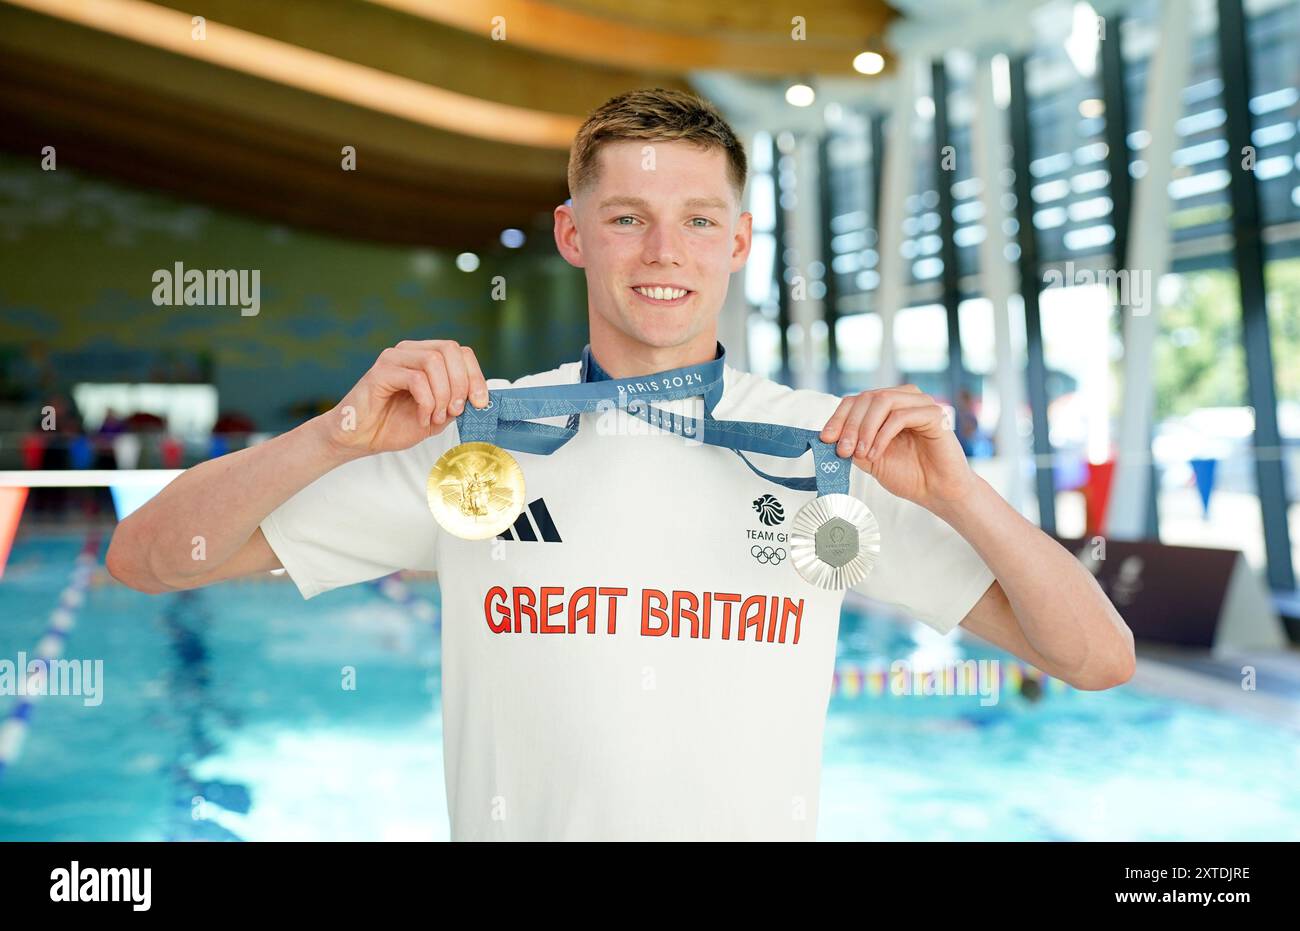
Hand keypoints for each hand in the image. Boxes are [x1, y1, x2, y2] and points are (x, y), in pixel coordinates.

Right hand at [320, 339, 489, 456]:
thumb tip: (480, 397)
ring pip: (434, 362)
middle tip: (455, 411)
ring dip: (443, 395)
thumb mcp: (437, 416)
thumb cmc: (394, 425)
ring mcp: (394, 359)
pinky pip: (416, 379)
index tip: (480, 402)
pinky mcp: (380, 372)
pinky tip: (421, 418)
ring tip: (435, 417)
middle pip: (450, 349)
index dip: (475, 375)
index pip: (460, 352)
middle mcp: (410, 352)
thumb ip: (456, 403)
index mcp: (425, 357)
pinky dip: (426, 403)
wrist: (361, 439)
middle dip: (461, 383)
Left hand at [819, 385, 975, 510]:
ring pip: (883, 401)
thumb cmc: (908, 475)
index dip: (838, 418)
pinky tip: (876, 453)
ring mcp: (921, 404)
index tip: (825, 439)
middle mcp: (905, 399)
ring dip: (865, 429)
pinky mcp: (935, 414)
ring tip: (861, 454)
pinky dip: (882, 435)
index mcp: (888, 406)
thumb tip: (828, 437)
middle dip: (850, 425)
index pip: (856, 400)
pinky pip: (900, 416)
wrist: (937, 492)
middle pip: (867, 397)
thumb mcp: (869, 459)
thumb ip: (852, 445)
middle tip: (842, 451)